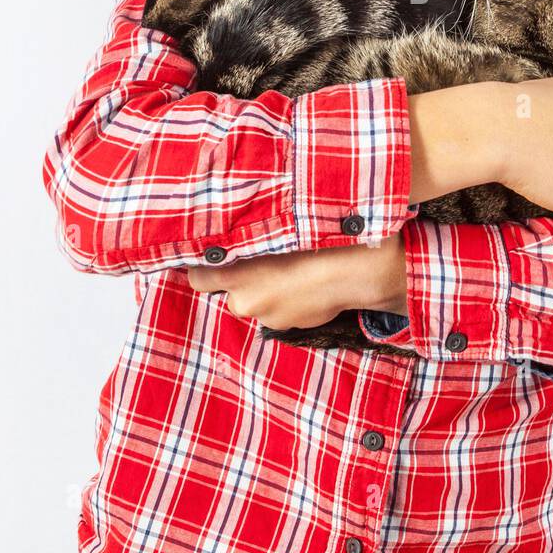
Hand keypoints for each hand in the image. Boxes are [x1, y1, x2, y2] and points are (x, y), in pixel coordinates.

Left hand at [185, 234, 406, 327]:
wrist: (355, 271)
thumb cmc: (316, 239)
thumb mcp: (276, 226)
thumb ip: (247, 232)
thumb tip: (228, 227)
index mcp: (235, 272)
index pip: (197, 276)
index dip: (203, 265)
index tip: (212, 254)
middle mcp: (244, 299)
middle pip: (227, 289)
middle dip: (238, 277)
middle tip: (258, 255)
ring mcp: (266, 315)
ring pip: (253, 300)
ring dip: (262, 289)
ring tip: (288, 268)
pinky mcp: (286, 325)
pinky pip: (275, 310)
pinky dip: (283, 299)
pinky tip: (302, 282)